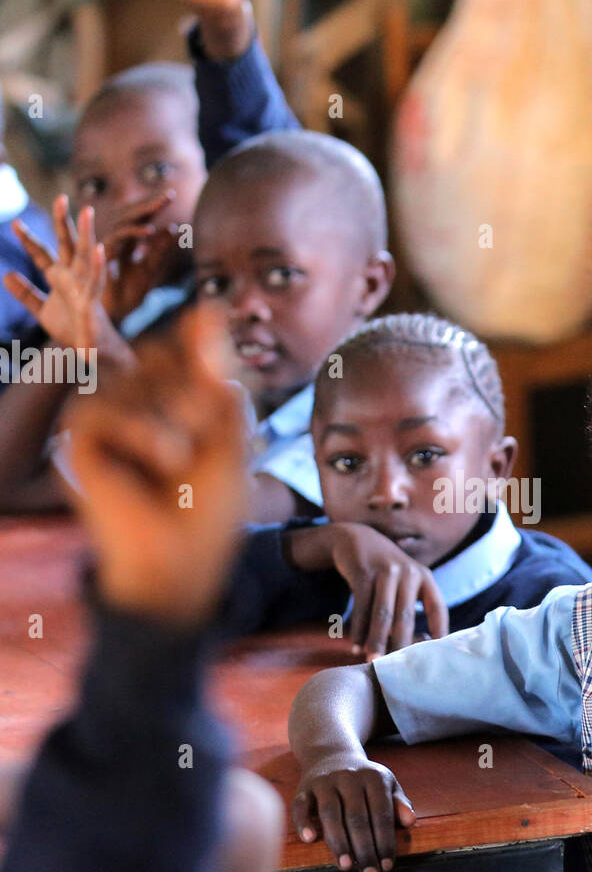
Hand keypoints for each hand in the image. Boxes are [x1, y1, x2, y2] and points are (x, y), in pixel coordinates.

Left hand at [4, 197, 131, 369]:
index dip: (29, 240)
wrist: (92, 353)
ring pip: (85, 255)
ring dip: (87, 234)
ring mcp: (85, 287)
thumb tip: (6, 275)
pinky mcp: (93, 302)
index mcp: (61, 278)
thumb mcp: (41, 310)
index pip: (43, 254)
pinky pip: (96, 281)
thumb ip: (26, 293)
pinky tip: (98, 249)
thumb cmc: (72, 330)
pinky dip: (97, 265)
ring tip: (87, 212)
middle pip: (67, 244)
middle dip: (63, 221)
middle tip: (60, 197)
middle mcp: (74, 277)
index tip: (15, 223)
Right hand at [66, 309, 248, 625]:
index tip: (214, 335)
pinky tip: (159, 460)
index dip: (201, 343)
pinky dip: (137, 431)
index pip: (185, 349)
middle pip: (163, 355)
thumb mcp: (229, 437)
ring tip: (181, 458)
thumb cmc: (209, 510)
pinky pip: (103, 407)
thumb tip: (210, 309)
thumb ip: (218, 376)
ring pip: (134, 376)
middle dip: (193, 393)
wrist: (181, 563)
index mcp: (176, 401)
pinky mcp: (81, 439)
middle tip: (203, 437)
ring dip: (169, 415)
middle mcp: (139, 403)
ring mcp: (108, 418)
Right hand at [101, 190, 182, 321]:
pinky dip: (133, 233)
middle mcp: (113, 241)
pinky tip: (151, 232)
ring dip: (141, 212)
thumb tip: (175, 227)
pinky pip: (117, 240)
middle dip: (149, 203)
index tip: (172, 195)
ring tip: (161, 205)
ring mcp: (105, 247)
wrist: (111, 320)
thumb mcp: (148, 270)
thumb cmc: (126, 296)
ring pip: (121, 221)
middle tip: (169, 195)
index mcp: (124, 242)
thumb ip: (159, 250)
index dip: (153, 206)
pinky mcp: (101, 258)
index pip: (139, 218)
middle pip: (129, 214)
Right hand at [287, 522, 449, 657]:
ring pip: (382, 613)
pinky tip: (354, 643)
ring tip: (371, 659)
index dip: (440, 632)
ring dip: (376, 639)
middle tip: (395, 667)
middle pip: (406, 616)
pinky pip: (361, 605)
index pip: (438, 608)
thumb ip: (410, 607)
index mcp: (424, 577)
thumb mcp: (404, 581)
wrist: (357, 539)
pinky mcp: (363, 571)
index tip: (438, 655)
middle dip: (400, 644)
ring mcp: (386, 571)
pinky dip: (358, 627)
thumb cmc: (384, 572)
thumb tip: (416, 645)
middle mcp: (409, 572)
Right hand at [291, 759, 415, 871]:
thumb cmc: (364, 781)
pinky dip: (303, 822)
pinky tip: (310, 840)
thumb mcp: (386, 785)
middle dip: (364, 849)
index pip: (381, 813)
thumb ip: (399, 803)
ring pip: (330, 813)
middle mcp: (349, 777)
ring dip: (338, 841)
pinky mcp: (305, 787)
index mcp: (374, 777)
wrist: (332, 755)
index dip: (385, 841)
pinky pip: (301, 805)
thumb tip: (410, 821)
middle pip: (357, 817)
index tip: (387, 866)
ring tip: (346, 866)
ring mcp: (325, 781)